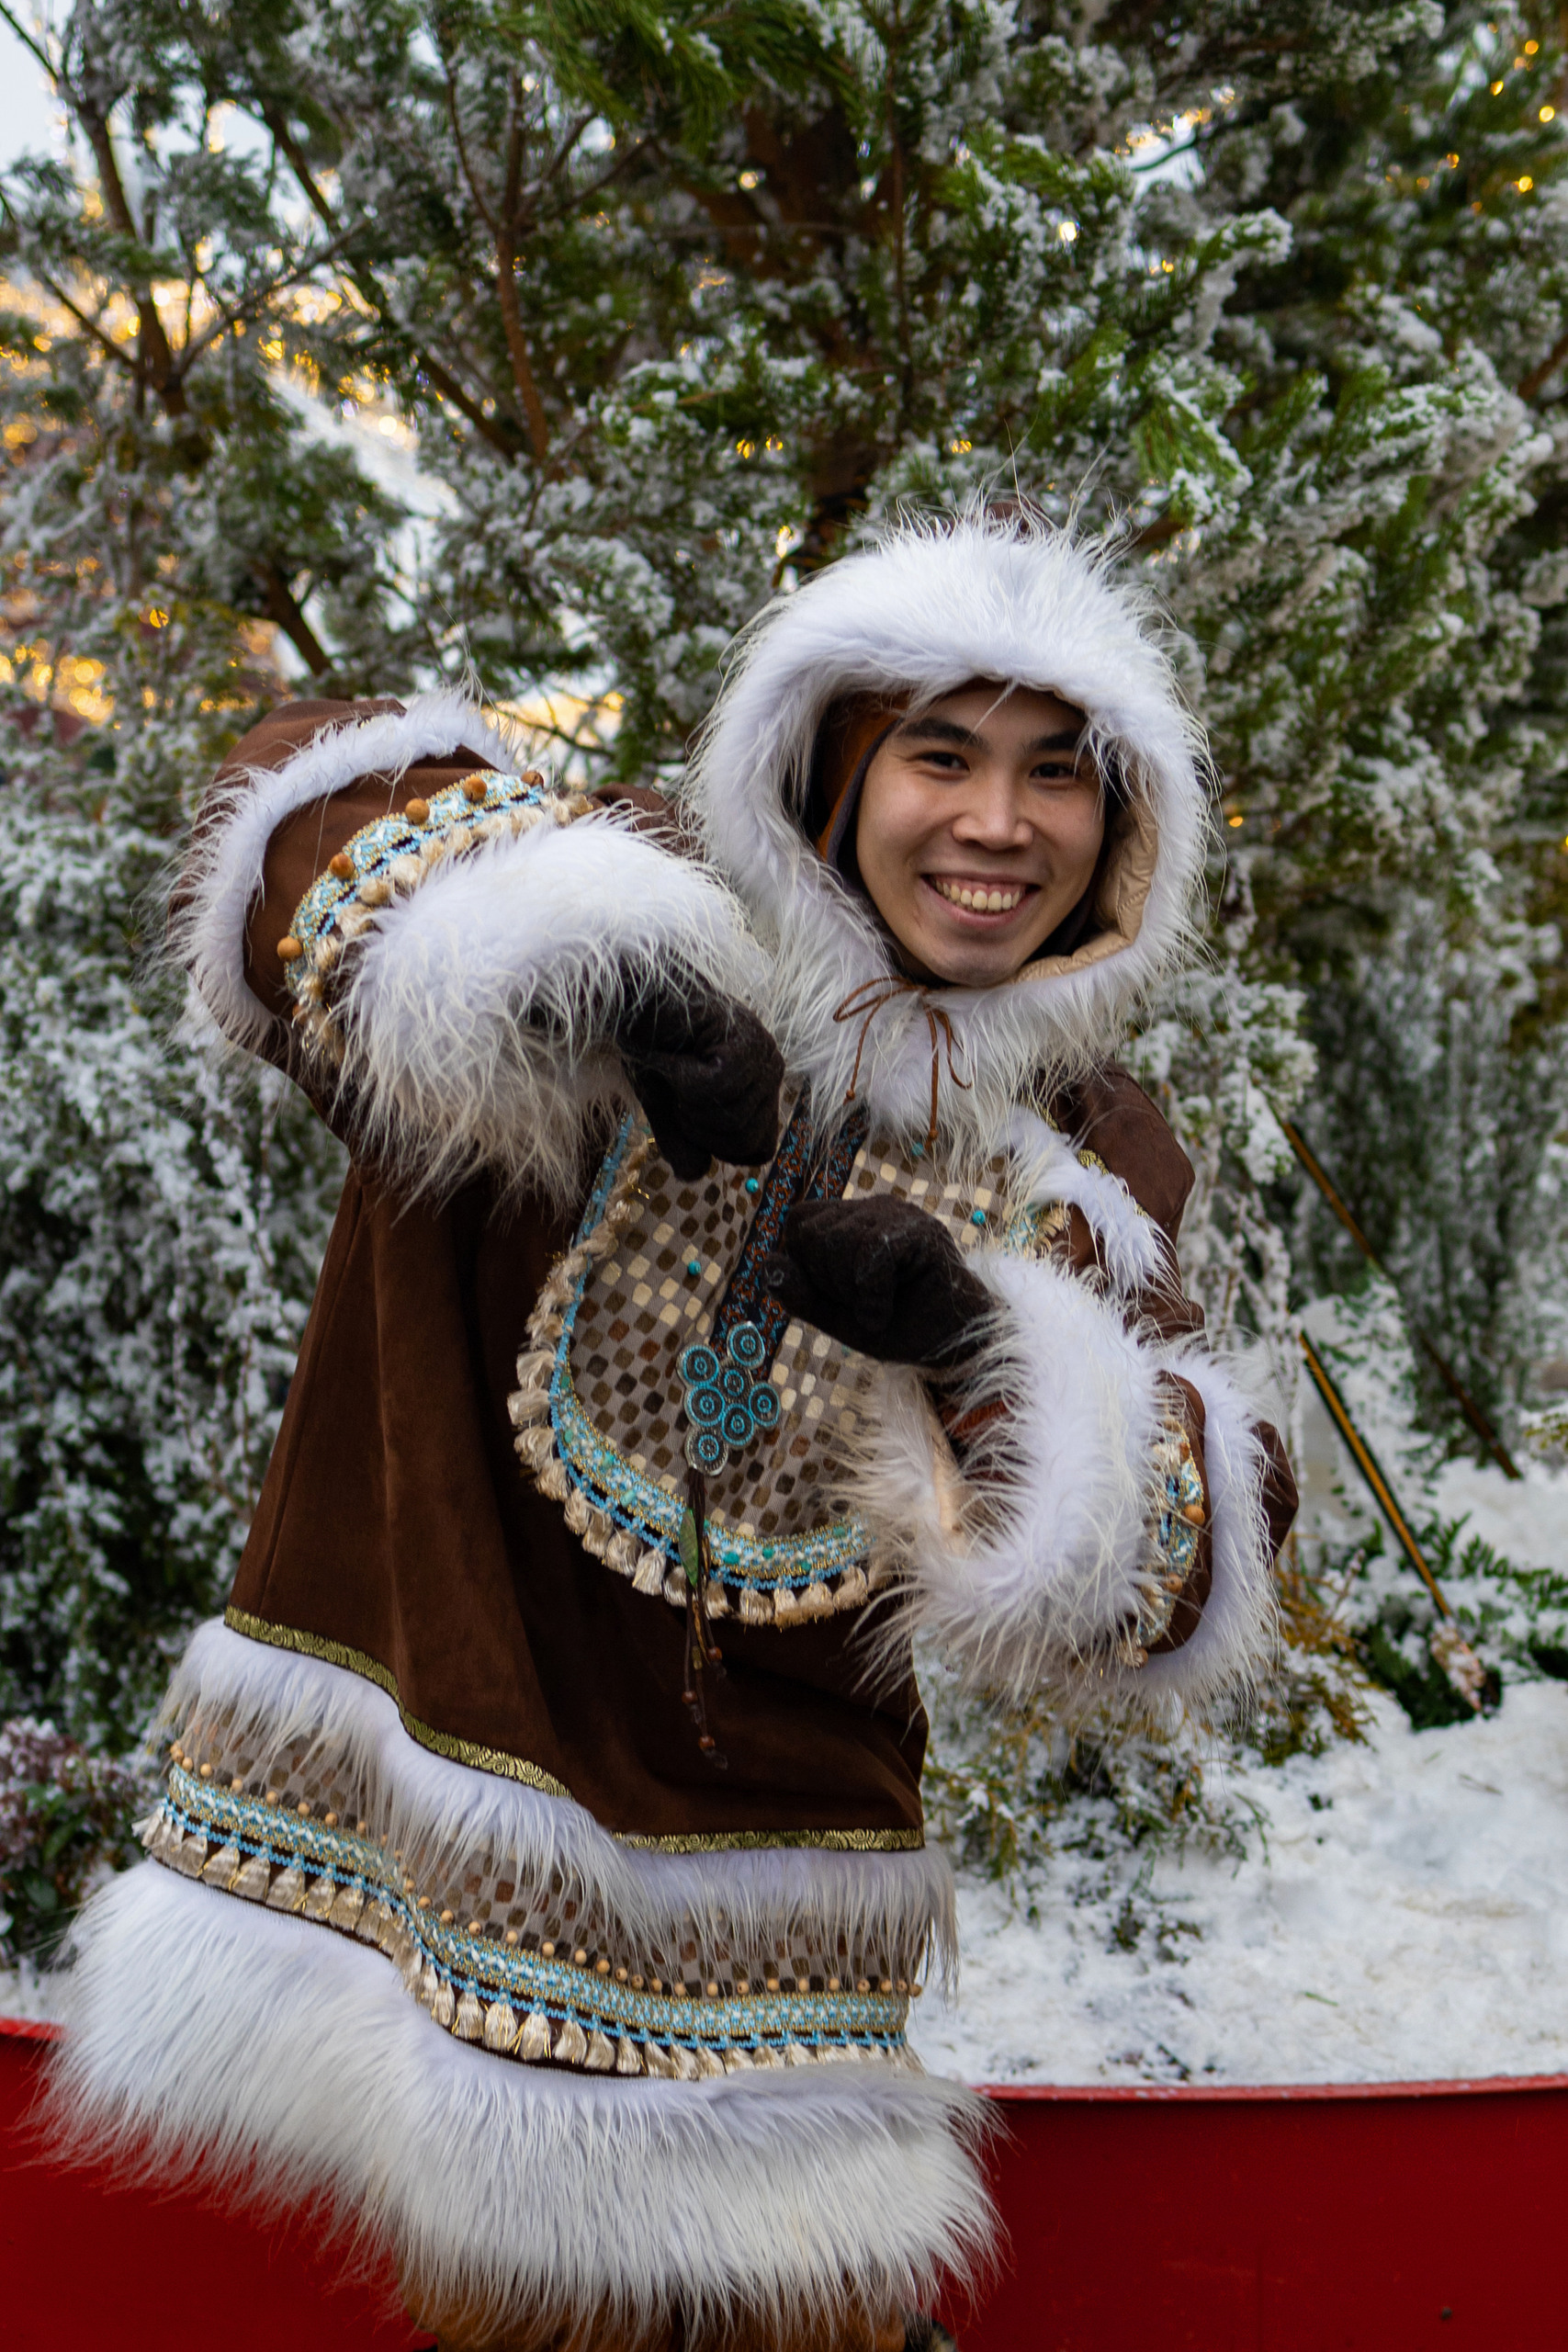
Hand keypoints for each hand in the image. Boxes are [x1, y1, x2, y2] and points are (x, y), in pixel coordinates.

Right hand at [615, 971, 783, 1178]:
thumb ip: (684, 1142)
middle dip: (699, 1127)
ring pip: (731, 1117)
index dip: (717, 1146)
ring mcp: (762, 1052)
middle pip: (745, 1140)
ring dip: (687, 1102)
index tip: (685, 1112)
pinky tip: (673, 1054)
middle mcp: (770, 1068)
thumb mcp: (666, 1106)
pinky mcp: (744, 1039)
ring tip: (673, 1064)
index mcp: (761, 1086)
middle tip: (675, 1086)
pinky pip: (715, 1089)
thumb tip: (696, 1176)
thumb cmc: (651, 1045)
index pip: (759, 1149)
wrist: (631, 993)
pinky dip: (683, 1079)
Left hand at [762, 1196, 992, 1367]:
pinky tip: (886, 1310)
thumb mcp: (836, 1316)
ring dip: (852, 1292)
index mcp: (852, 1219)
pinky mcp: (921, 1231)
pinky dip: (871, 1296)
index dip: (808, 1267)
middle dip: (829, 1283)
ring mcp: (900, 1214)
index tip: (843, 1295)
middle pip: (811, 1232)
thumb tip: (767, 1263)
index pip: (798, 1222)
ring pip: (837, 1242)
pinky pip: (870, 1255)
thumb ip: (801, 1293)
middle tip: (865, 1302)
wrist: (951, 1345)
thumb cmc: (898, 1325)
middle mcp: (874, 1207)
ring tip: (879, 1306)